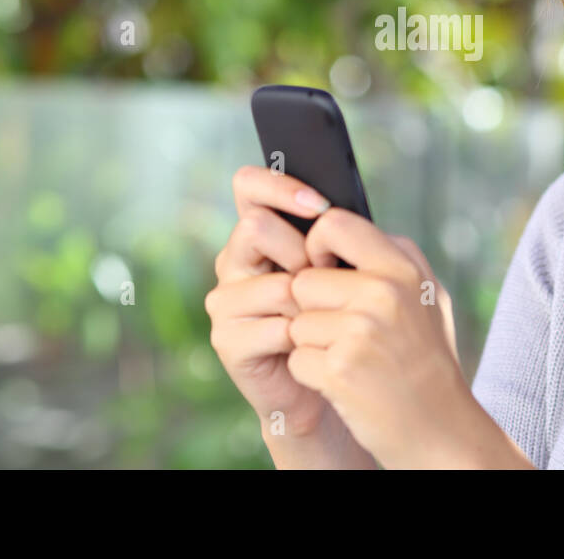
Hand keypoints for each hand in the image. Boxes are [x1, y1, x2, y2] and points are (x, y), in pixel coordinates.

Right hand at [205, 165, 351, 439]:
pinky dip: (304, 337)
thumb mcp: (338, 266)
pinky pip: (274, 327)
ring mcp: (225, 301)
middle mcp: (234, 261)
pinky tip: (310, 344)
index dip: (280, 187)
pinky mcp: (227, 340)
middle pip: (255, 226)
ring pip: (274, 283)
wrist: (329, 378)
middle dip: (301, 250)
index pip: (249, 186)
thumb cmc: (338, 314)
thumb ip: (331, 235)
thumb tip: (338, 212)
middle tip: (322, 276)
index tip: (320, 205)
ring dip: (310, 303)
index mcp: (258, 234)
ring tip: (322, 318)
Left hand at [284, 206, 471, 467]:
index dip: (316, 245)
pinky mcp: (340, 369)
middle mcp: (384, 293)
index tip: (324, 269)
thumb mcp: (425, 294)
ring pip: (296, 322)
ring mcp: (361, 331)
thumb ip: (386, 258)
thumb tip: (334, 225)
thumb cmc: (425, 357)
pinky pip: (296, 358)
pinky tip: (343, 381)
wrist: (440, 427)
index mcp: (403, 267)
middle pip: (302, 280)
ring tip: (349, 358)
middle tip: (342, 331)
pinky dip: (311, 374)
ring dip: (312, 344)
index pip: (333, 223)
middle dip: (311, 308)